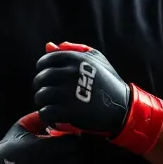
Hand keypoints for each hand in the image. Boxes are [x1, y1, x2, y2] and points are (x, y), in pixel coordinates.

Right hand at [0, 113, 84, 163]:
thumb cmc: (12, 145)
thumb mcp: (22, 126)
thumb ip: (40, 117)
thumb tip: (58, 110)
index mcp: (40, 148)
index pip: (72, 144)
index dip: (73, 140)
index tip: (69, 139)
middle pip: (77, 161)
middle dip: (76, 155)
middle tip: (71, 153)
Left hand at [33, 42, 162, 153]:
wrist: (123, 107)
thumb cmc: (108, 81)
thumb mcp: (96, 59)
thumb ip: (71, 49)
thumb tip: (48, 45)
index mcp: (74, 58)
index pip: (44, 61)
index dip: (43, 71)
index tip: (49, 79)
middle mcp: (70, 73)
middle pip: (40, 79)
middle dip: (42, 88)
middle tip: (50, 95)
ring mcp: (68, 92)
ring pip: (40, 96)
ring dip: (43, 103)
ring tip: (52, 106)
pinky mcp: (69, 111)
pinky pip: (45, 112)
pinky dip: (47, 116)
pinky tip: (54, 117)